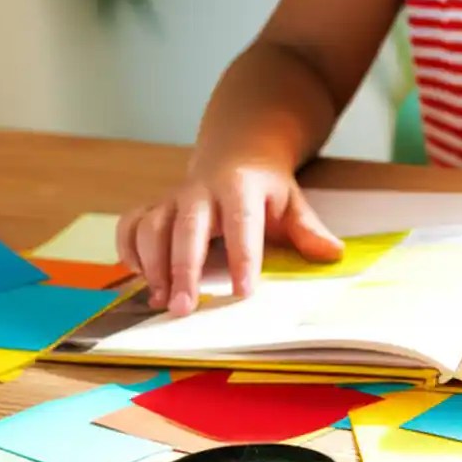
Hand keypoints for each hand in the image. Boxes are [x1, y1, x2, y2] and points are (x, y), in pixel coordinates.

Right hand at [116, 159, 342, 316]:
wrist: (237, 153)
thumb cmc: (265, 189)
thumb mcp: (292, 202)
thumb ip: (308, 230)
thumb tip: (332, 253)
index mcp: (239, 187)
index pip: (241, 223)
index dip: (242, 257)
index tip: (244, 292)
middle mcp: (200, 191)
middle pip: (187, 227)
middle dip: (183, 269)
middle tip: (183, 308)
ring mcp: (172, 198)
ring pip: (152, 226)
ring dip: (153, 265)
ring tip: (161, 300)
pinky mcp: (153, 206)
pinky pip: (130, 225)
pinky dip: (128, 250)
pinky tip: (140, 277)